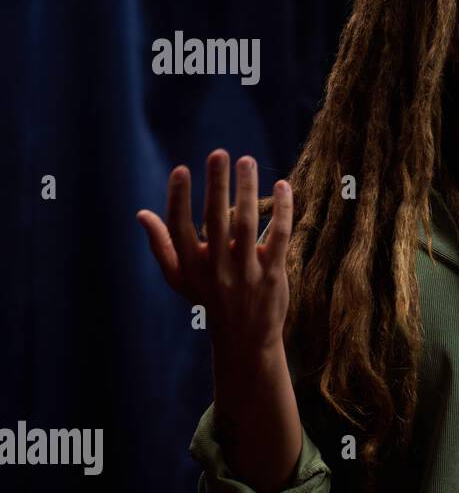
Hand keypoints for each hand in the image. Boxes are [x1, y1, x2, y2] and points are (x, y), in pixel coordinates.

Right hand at [136, 149, 292, 355]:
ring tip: (248, 161)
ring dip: (247, 189)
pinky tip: (283, 185)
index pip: (179, 227)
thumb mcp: (180, 279)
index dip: (178, 198)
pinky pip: (278, 236)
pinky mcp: (272, 274)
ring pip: (246, 223)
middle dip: (215, 184)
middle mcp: (216, 267)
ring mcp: (245, 271)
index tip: (181, 170)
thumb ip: (161, 247)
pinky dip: (282, 210)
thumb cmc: (210, 301)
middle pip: (214, 219)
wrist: (246, 339)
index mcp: (191, 265)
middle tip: (219, 153)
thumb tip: (142, 214)